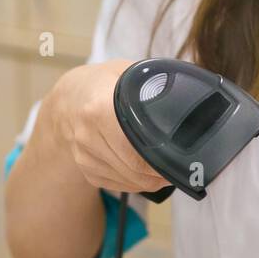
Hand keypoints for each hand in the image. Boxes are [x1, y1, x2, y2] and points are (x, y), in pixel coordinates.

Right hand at [47, 59, 171, 195]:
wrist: (67, 99)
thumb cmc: (105, 83)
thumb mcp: (127, 73)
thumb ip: (156, 82)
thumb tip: (191, 89)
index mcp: (99, 110)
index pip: (136, 149)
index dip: (162, 159)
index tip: (183, 159)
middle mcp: (88, 137)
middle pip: (135, 170)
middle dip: (163, 173)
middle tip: (183, 167)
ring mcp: (84, 157)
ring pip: (130, 181)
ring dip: (153, 180)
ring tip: (168, 167)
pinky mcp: (86, 171)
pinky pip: (119, 185)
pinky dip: (138, 182)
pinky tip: (146, 170)